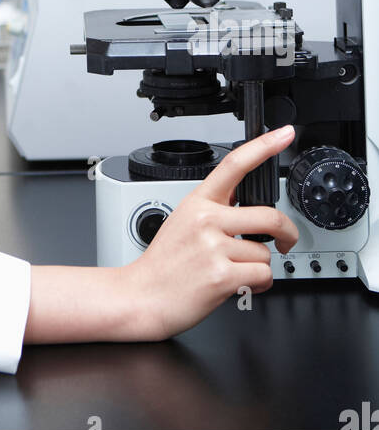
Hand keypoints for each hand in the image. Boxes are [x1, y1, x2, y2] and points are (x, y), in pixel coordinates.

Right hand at [122, 125, 298, 339]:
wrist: (143, 296)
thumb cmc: (164, 263)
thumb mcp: (183, 221)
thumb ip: (215, 211)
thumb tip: (249, 211)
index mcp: (198, 201)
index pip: (234, 164)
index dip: (263, 146)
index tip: (284, 133)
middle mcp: (206, 220)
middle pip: (269, 215)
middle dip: (287, 233)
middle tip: (285, 241)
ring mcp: (213, 247)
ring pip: (266, 253)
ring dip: (258, 267)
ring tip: (234, 271)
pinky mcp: (222, 275)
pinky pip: (262, 276)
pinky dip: (258, 285)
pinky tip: (237, 285)